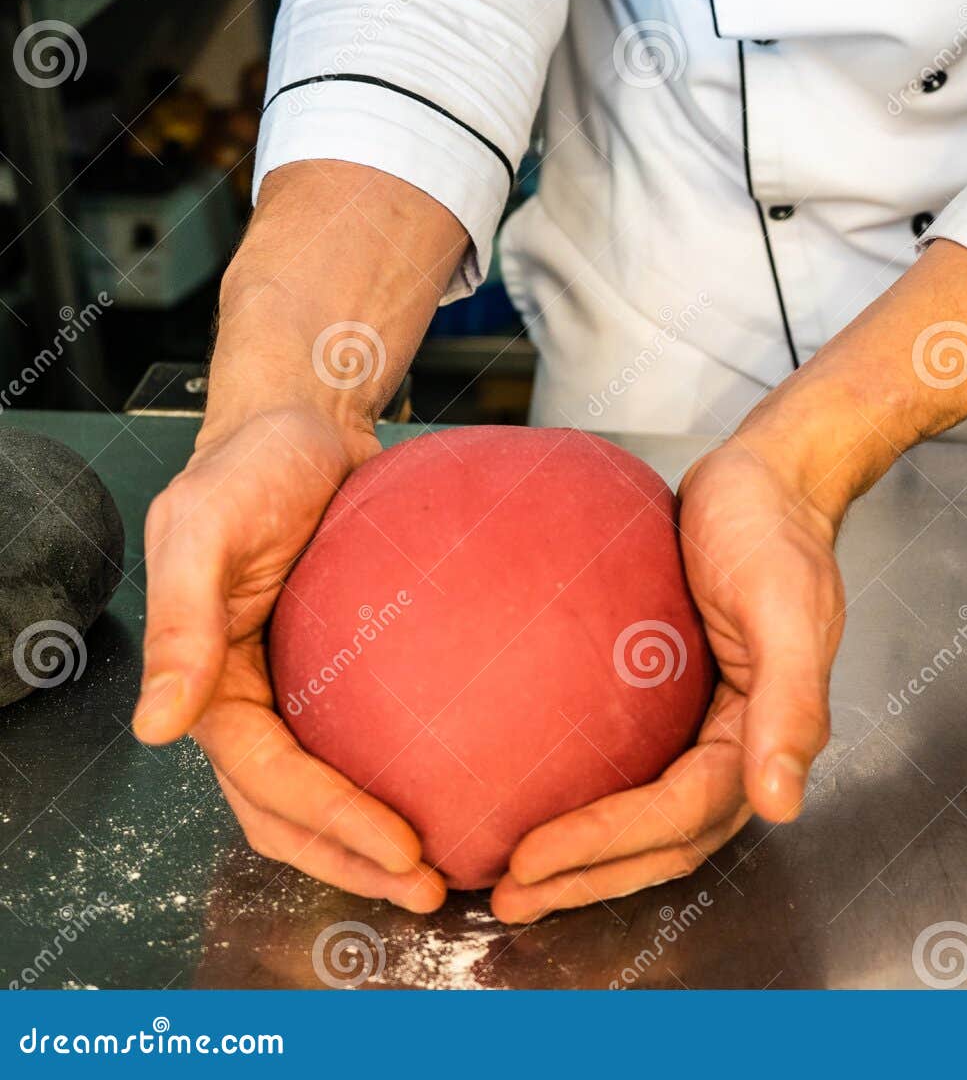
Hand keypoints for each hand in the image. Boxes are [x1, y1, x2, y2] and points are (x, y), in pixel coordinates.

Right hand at [133, 409, 444, 911]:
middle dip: (357, 864)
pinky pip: (369, 740)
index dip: (333, 826)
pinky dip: (402, 777)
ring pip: (329, 792)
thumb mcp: (204, 525)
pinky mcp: (343, 673)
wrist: (304, 423)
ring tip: (450, 867)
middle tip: (435, 890)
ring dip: (377, 841)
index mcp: (210, 685)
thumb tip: (156, 729)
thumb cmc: (251, 463)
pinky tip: (464, 787)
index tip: (405, 853)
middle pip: (294, 814)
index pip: (270, 780)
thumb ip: (181, 623)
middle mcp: (249, 702)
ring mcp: (296, 693)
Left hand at [491, 441, 844, 921]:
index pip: (679, 815)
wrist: (767, 478)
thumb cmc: (772, 529)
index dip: (606, 846)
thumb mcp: (785, 606)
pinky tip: (524, 784)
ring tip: (507, 872)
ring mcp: (703, 729)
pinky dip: (580, 791)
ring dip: (580, 854)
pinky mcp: (672, 702)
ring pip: (641, 816)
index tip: (528, 859)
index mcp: (763, 738)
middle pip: (660, 840)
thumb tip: (781, 804)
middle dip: (586, 878)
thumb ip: (792, 705)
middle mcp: (736, 747)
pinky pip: (625, 762)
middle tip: (505, 896)